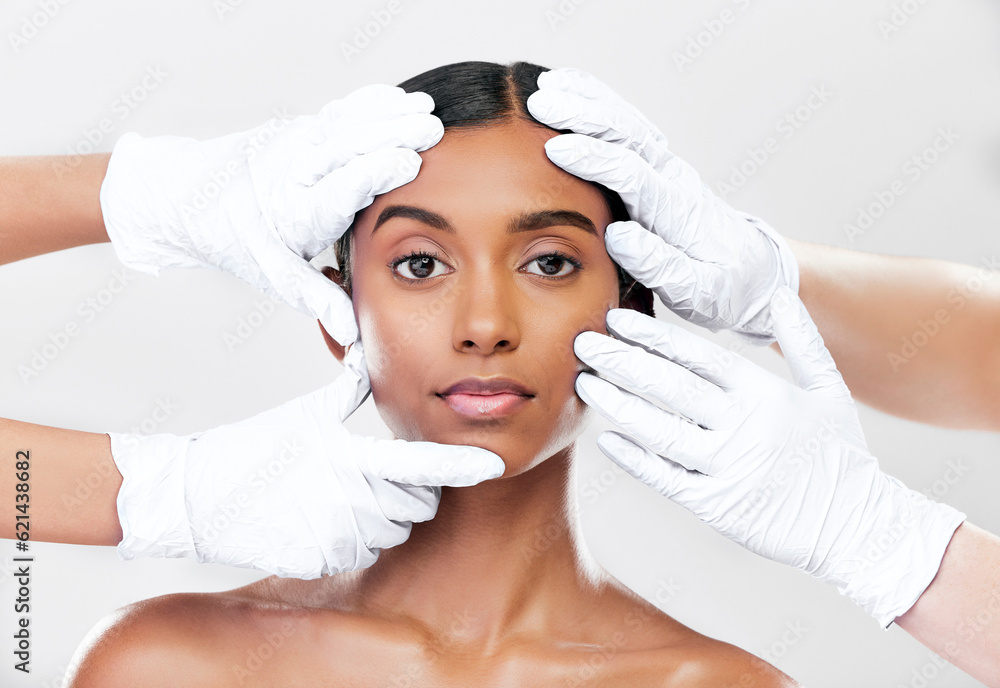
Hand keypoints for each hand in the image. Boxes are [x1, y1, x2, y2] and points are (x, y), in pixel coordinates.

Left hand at [100, 84, 442, 345]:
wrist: (189, 198)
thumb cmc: (239, 240)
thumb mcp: (276, 275)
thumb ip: (319, 298)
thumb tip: (354, 335)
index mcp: (294, 213)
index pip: (337, 189)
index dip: (373, 174)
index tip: (408, 164)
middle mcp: (292, 172)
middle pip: (345, 147)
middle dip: (390, 135)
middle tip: (431, 131)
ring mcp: (293, 144)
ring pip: (343, 122)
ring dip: (386, 113)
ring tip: (426, 110)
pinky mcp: (296, 128)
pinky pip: (338, 112)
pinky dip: (370, 102)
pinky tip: (400, 98)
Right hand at [111, 343, 503, 578]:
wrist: (199, 497)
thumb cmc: (254, 446)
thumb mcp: (306, 413)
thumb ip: (350, 388)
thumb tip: (369, 355)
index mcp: (349, 457)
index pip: (422, 465)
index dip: (463, 465)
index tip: (492, 463)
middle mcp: (349, 499)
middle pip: (417, 506)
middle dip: (413, 493)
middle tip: (384, 478)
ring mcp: (335, 534)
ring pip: (394, 532)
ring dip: (385, 517)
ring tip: (351, 497)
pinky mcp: (320, 560)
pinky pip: (364, 554)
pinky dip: (359, 540)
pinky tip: (331, 520)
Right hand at [527, 67, 797, 341]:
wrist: (753, 271)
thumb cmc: (722, 287)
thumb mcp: (697, 291)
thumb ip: (660, 267)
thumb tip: (618, 236)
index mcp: (677, 212)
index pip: (632, 174)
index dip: (594, 159)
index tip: (555, 150)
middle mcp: (672, 180)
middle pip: (628, 135)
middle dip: (584, 116)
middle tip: (539, 104)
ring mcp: (667, 168)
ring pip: (627, 124)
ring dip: (588, 102)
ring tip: (545, 88)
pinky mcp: (660, 167)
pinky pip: (628, 129)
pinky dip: (599, 106)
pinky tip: (570, 94)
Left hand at [573, 288, 964, 625]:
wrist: (856, 526)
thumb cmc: (840, 456)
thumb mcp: (830, 391)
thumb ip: (802, 341)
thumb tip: (781, 294)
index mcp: (765, 393)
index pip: (698, 356)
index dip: (654, 336)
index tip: (617, 319)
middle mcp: (744, 427)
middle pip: (671, 387)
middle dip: (623, 362)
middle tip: (583, 342)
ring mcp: (728, 467)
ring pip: (662, 430)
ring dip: (619, 404)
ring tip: (585, 382)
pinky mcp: (717, 506)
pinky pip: (667, 478)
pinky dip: (635, 459)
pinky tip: (608, 440)